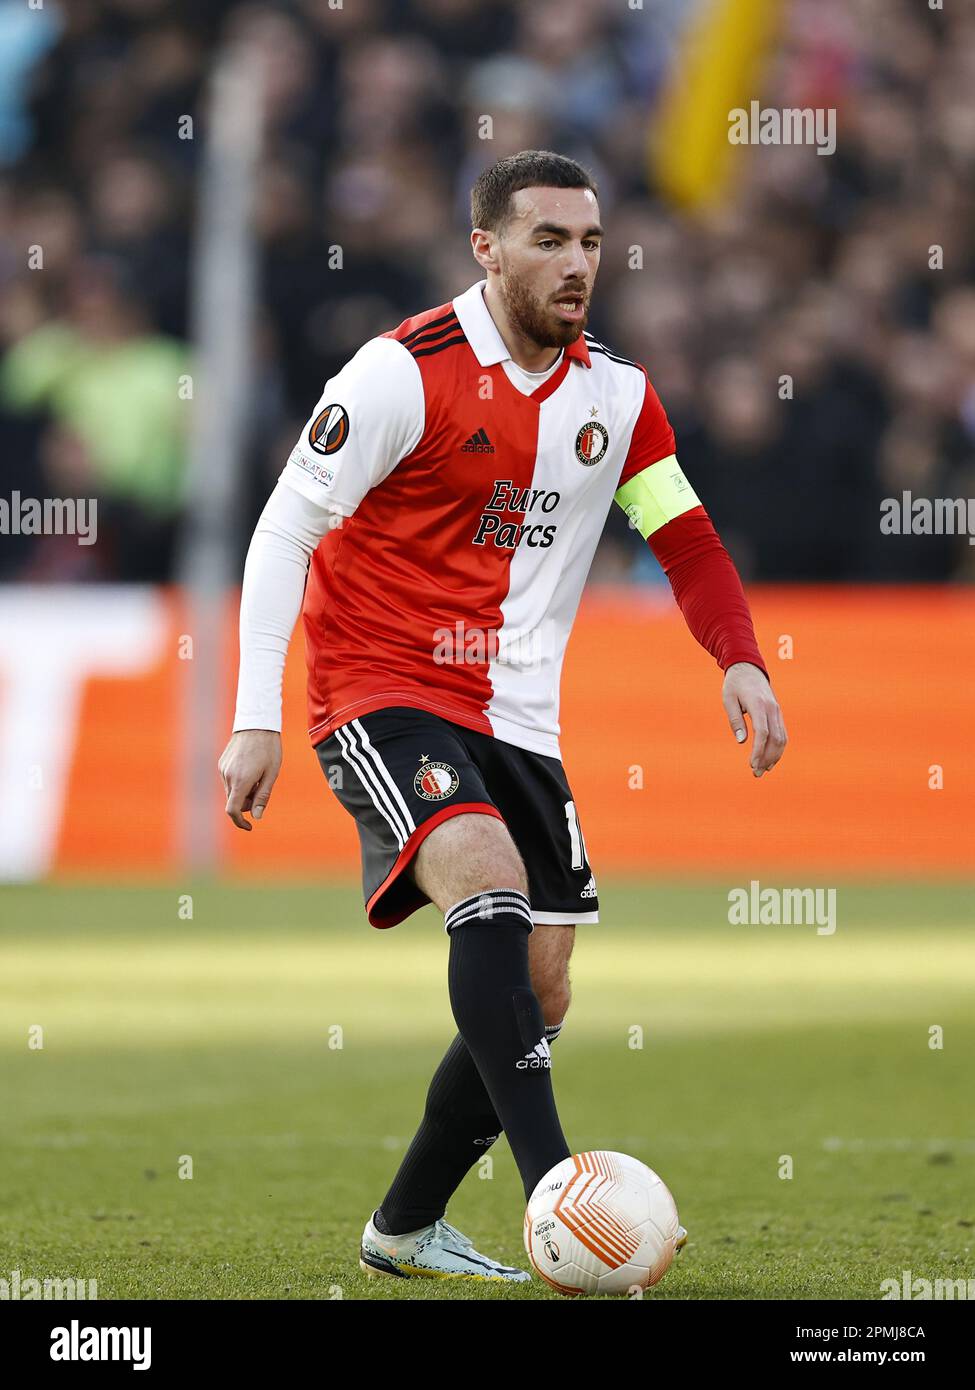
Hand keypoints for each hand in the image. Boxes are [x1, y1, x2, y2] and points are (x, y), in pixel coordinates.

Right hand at [218, 729, 281, 829]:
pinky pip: (229, 780)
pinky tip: (250, 767)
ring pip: (231, 791)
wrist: (257, 724)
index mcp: (241, 781)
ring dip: (243, 791)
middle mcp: (228, 776)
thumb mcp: (271, 774)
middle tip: (262, 788)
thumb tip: (257, 816)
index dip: (240, 822)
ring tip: (257, 774)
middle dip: (247, 803)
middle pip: (233, 802)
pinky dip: (238, 781)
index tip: (249, 826)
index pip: (232, 810)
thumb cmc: (269, 749)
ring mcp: (222, 769)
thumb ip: (263, 796)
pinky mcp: (221, 763)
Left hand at [721, 663, 786, 777]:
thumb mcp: (728, 700)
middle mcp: (772, 709)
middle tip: (756, 773)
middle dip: (767, 758)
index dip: (758, 751)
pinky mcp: (778, 714)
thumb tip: (742, 741)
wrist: (748, 668)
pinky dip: (778, 748)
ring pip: (782, 738)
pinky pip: (782, 734)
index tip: (752, 764)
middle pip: (775, 739)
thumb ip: (735, 720)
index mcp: (759, 705)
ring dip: (774, 756)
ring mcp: (777, 711)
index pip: (762, 733)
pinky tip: (770, 759)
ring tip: (763, 770)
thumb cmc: (735, 685)